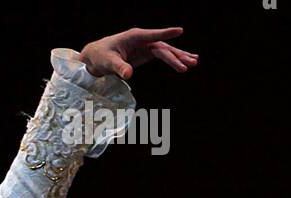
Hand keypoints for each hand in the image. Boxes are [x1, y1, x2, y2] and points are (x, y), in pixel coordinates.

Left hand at [79, 27, 197, 81]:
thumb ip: (119, 67)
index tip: (180, 31)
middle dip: (177, 55)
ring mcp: (145, 46)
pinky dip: (173, 59)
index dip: (166, 34)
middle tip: (190, 63)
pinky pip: (162, 56)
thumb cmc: (101, 56)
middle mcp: (143, 39)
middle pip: (163, 47)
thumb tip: (129, 75)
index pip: (154, 35)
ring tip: (194, 62)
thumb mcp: (108, 62)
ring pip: (166, 51)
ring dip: (179, 57)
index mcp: (135, 36)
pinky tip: (185, 62)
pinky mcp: (145, 54)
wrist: (96, 57)